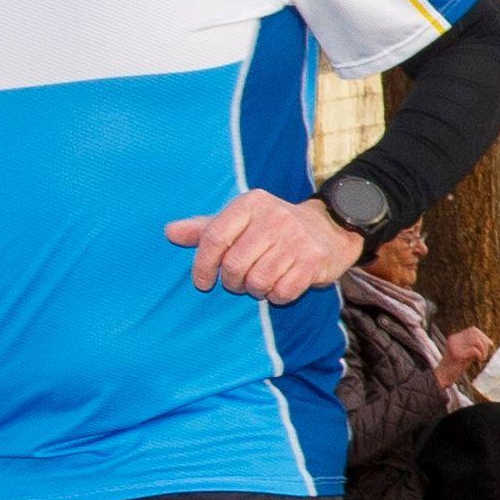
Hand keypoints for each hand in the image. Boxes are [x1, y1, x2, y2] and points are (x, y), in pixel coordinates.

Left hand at [170, 189, 367, 302]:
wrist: (330, 229)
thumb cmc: (273, 228)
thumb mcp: (240, 220)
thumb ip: (205, 228)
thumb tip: (169, 232)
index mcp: (251, 203)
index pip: (214, 238)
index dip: (203, 265)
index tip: (203, 282)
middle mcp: (274, 217)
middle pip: (234, 265)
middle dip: (232, 282)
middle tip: (238, 282)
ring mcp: (296, 239)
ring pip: (257, 281)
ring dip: (255, 290)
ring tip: (260, 282)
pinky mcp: (314, 261)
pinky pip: (282, 292)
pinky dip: (276, 296)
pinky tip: (280, 285)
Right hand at [439, 327, 499, 387]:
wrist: (443, 376)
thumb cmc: (456, 366)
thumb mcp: (466, 352)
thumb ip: (474, 345)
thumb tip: (489, 342)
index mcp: (455, 337)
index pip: (472, 330)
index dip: (483, 336)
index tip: (489, 344)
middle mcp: (454, 339)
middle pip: (475, 333)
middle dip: (484, 343)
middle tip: (485, 354)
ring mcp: (454, 346)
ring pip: (476, 340)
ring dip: (483, 349)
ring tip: (482, 358)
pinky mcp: (457, 354)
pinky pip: (474, 350)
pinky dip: (480, 355)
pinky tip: (479, 360)